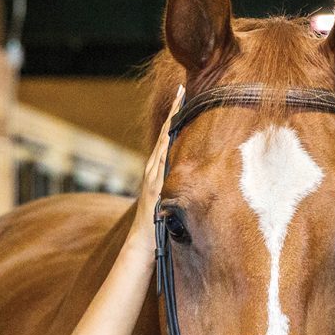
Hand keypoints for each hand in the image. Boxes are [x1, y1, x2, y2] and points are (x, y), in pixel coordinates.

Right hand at [126, 85, 182, 255]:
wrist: (142, 245)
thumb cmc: (157, 228)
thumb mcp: (168, 203)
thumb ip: (175, 190)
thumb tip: (191, 183)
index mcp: (157, 173)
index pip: (167, 140)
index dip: (175, 120)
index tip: (184, 99)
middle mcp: (153, 170)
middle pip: (164, 135)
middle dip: (174, 112)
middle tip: (183, 90)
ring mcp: (153, 176)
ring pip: (163, 142)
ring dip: (171, 122)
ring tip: (180, 101)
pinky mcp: (154, 185)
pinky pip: (161, 161)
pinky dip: (165, 145)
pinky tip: (172, 131)